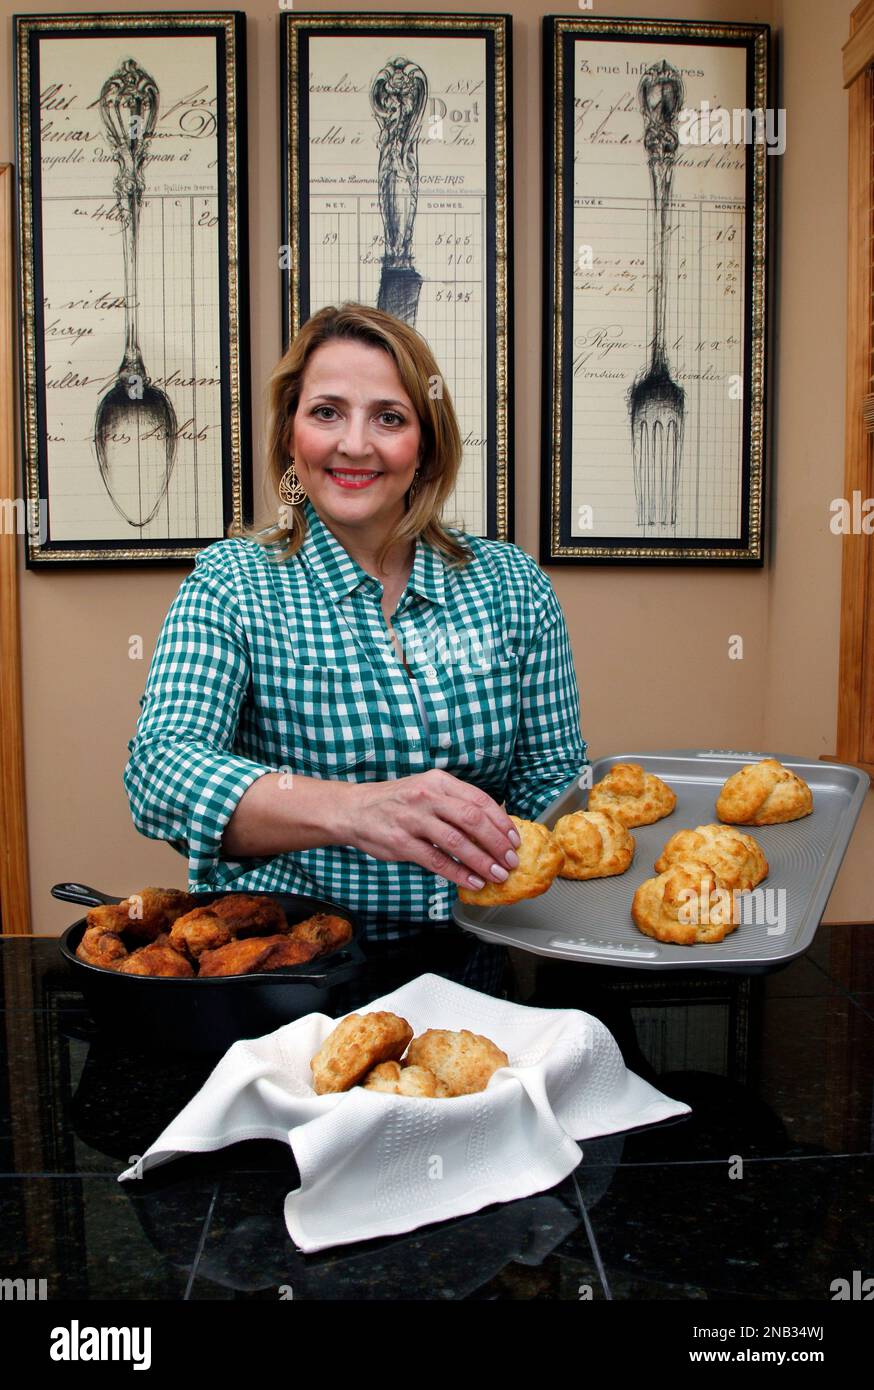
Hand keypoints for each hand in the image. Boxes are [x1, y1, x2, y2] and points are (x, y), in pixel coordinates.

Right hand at [341, 770, 521, 890]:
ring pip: (457, 842)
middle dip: (497, 843)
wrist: (354, 810)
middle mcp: (427, 797)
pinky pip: (437, 861)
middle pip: (473, 820)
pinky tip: (472, 881)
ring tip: (497, 874)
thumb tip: (491, 827)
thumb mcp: (426, 789)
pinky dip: (459, 873)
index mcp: (438, 781)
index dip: (501, 821)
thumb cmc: (396, 801)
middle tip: (511, 860)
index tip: (514, 839)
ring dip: (482, 861)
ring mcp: (413, 820)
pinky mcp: (402, 843)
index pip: (479, 800)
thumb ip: (454, 803)